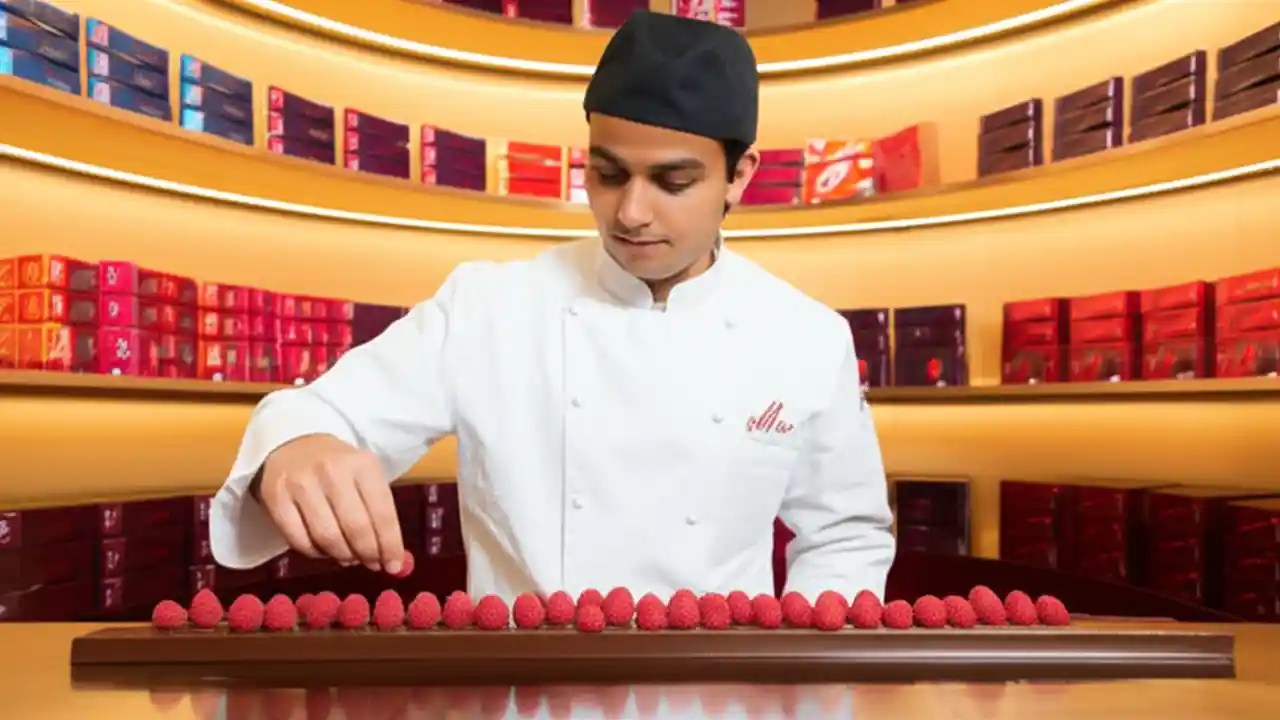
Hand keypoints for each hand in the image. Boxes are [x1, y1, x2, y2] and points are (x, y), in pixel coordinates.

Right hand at [257, 434, 404, 573]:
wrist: (293, 444)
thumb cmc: (338, 467)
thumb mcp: (365, 476)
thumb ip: (379, 512)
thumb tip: (391, 558)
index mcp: (362, 464)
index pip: (383, 513)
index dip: (390, 545)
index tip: (393, 566)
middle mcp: (332, 471)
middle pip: (356, 528)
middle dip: (368, 554)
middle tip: (372, 564)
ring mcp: (301, 483)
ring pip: (327, 537)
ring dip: (343, 556)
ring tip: (349, 558)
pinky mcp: (276, 497)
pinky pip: (298, 540)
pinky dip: (315, 553)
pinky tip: (324, 551)